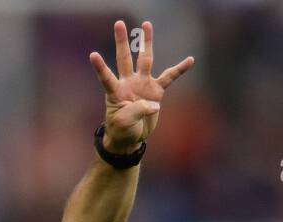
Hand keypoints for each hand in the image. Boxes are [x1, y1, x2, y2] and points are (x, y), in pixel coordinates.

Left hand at [89, 19, 193, 152]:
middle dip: (122, 42)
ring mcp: (143, 84)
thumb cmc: (122, 129)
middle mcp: (128, 83)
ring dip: (147, 42)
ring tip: (146, 24)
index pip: (106, 77)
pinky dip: (180, 69)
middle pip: (125, 58)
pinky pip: (169, 77)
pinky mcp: (156, 91)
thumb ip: (136, 110)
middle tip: (119, 24)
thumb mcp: (124, 123)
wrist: (132, 136)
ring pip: (145, 60)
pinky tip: (190, 60)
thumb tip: (153, 104)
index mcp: (116, 92)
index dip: (100, 67)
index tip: (93, 55)